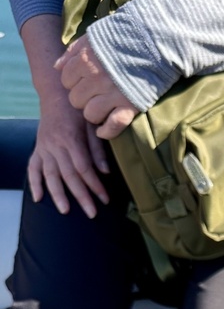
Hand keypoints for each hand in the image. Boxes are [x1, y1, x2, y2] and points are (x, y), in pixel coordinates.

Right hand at [29, 88, 111, 217]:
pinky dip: (34, 183)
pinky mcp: (38, 149)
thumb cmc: (79, 110)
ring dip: (57, 194)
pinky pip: (33, 167)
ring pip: (49, 174)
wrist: (56, 94)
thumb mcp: (92, 124)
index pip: (84, 168)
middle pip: (68, 175)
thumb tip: (105, 172)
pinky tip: (38, 198)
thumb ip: (98, 149)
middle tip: (91, 214)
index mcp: (70, 138)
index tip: (105, 199)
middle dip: (81, 196)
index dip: (95, 185)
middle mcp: (55, 144)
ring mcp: (44, 147)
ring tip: (65, 211)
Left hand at [55, 36, 138, 139]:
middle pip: (76, 100)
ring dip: (94, 113)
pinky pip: (113, 126)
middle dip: (82, 97)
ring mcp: (113, 94)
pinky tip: (103, 131)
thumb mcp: (94, 36)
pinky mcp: (130, 106)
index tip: (83, 80)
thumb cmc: (123, 37)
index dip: (73, 81)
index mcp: (86, 60)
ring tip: (102, 107)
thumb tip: (57, 67)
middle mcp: (96, 78)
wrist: (155, 41)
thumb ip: (73, 51)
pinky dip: (106, 131)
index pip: (66, 80)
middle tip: (94, 93)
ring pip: (90, 115)